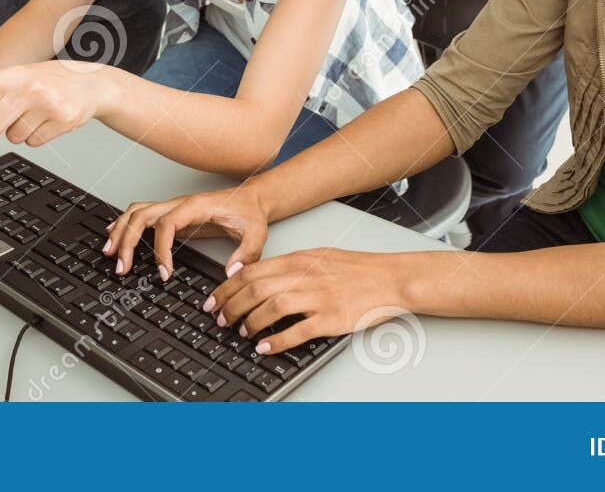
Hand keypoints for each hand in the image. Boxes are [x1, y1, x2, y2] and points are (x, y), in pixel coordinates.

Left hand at [0, 61, 120, 149]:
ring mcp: (48, 105)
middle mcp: (30, 87)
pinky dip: (35, 137)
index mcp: (15, 75)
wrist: (94, 84)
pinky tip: (46, 121)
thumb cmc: (49, 82)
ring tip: (32, 115)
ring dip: (17, 133)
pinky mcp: (62, 121)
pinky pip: (33, 143)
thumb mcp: (16, 86)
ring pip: (14, 137)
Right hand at [103, 185, 270, 279]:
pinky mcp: (171, 214)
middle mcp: (179, 204)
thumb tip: (231, 272)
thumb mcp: (257, 233)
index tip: (164, 272)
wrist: (252, 198)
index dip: (161, 249)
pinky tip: (113, 236)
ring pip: (136, 212)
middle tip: (121, 267)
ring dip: (120, 231)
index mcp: (196, 207)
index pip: (167, 224)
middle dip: (128, 240)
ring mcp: (173, 207)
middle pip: (142, 215)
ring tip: (109, 253)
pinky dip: (124, 224)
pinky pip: (140, 214)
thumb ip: (247, 253)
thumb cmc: (251, 213)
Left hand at [206, 247, 410, 355]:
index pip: (251, 272)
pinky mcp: (332, 319)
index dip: (226, 288)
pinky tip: (265, 347)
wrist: (390, 278)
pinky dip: (277, 341)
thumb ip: (287, 266)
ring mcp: (319, 297)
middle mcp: (305, 276)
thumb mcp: (317, 256)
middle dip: (231, 307)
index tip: (214, 301)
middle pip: (256, 289)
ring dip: (251, 322)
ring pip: (272, 307)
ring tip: (243, 333)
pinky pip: (298, 331)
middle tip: (221, 321)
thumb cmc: (356, 269)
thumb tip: (253, 274)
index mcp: (299, 260)